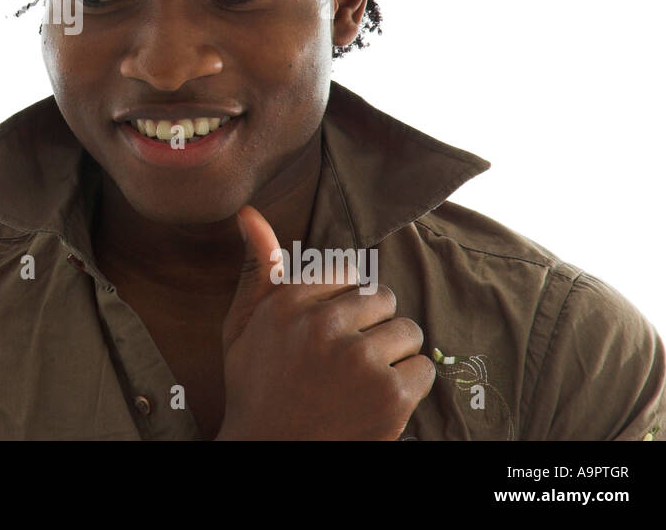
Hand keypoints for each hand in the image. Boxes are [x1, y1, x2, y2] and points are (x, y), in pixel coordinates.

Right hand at [214, 204, 434, 439]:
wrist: (268, 452)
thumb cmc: (256, 387)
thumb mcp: (242, 325)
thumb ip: (257, 268)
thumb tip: (248, 212)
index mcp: (288, 303)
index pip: (348, 271)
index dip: (343, 302)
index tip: (329, 329)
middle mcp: (323, 325)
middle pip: (383, 298)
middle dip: (372, 326)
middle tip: (347, 359)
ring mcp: (359, 361)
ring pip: (408, 331)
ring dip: (393, 355)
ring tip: (362, 380)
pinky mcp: (389, 396)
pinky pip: (423, 368)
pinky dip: (409, 386)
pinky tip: (377, 399)